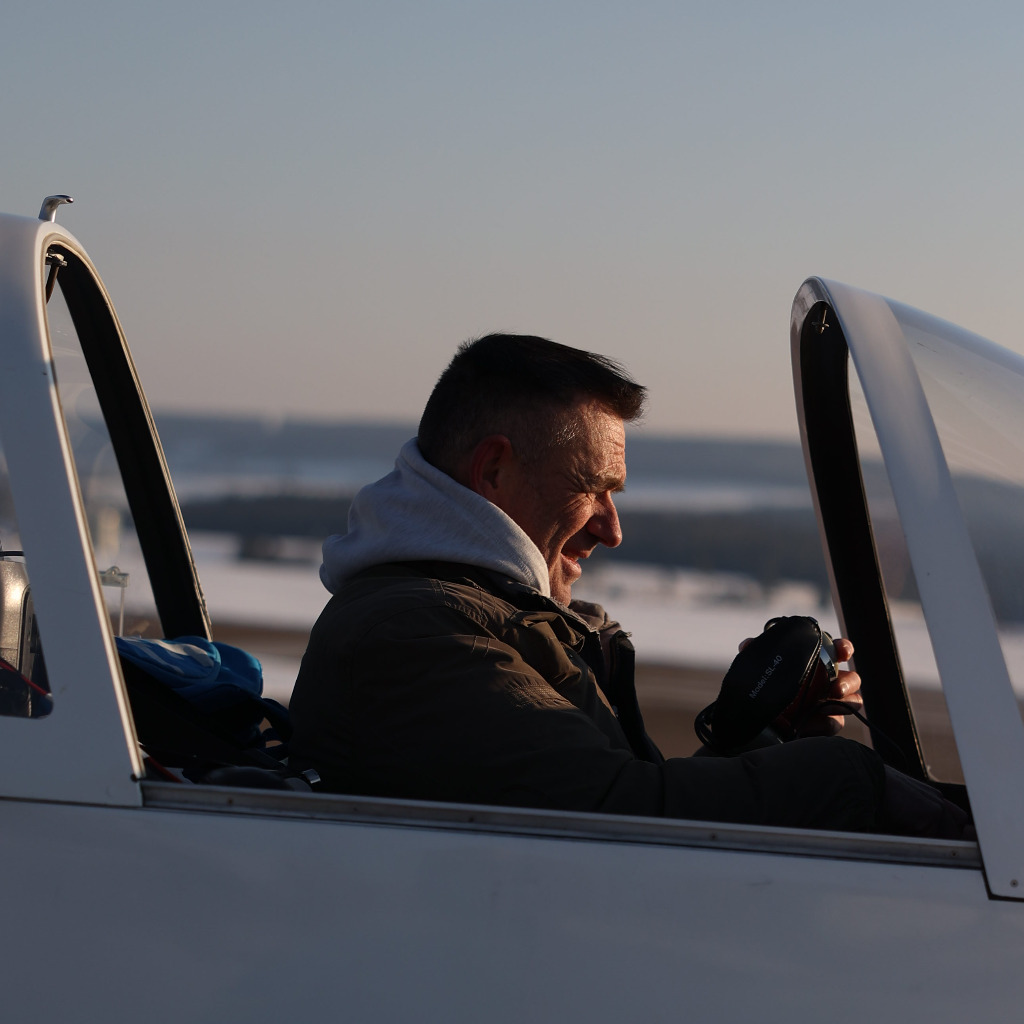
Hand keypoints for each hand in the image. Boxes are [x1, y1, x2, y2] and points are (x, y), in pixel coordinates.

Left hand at [735, 635, 861, 737]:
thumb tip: (747, 645)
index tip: (842, 651)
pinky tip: (808, 725)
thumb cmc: (766, 685)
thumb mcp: (759, 667)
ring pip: (853, 702)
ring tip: (827, 707)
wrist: (757, 718)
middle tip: (835, 688)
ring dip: (846, 703)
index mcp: (816, 662)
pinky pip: (834, 723)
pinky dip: (823, 724)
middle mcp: (827, 682)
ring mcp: (829, 704)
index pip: (838, 651)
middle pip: (853, 679)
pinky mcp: (824, 724)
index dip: (844, 648)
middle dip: (848, 682)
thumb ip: (755, 652)